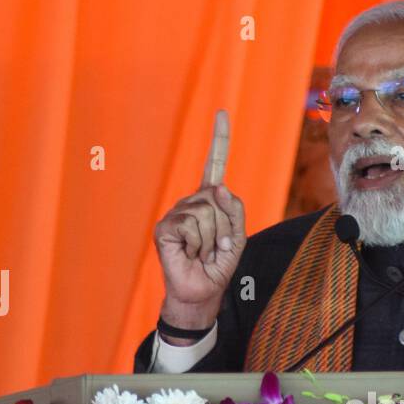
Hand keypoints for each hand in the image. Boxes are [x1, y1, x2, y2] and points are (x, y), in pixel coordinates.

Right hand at [153, 110, 245, 338]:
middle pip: (218, 199)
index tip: (222, 112)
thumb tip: (218, 188)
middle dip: (225, 228)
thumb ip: (235, 210)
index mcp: (209, 200)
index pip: (214, 164)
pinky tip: (190, 253)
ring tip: (203, 252)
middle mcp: (191, 202)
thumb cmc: (218, 265)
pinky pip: (191, 224)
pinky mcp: (165, 228)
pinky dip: (197, 243)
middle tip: (216, 248)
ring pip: (207, 212)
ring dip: (213, 238)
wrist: (202, 292)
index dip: (219, 139)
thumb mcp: (238, 237)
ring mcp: (176, 213)